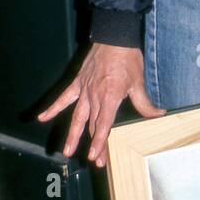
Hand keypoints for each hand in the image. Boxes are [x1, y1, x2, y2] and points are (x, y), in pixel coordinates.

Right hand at [37, 42, 165, 167]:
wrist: (114, 37)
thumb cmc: (128, 59)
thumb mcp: (138, 82)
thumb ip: (144, 103)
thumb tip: (158, 114)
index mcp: (110, 97)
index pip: (103, 125)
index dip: (99, 142)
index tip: (95, 157)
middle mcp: (94, 96)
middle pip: (93, 125)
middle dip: (94, 144)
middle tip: (96, 162)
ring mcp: (84, 90)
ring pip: (77, 117)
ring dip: (72, 134)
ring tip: (67, 151)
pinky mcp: (78, 82)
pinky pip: (64, 97)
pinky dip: (53, 107)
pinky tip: (42, 118)